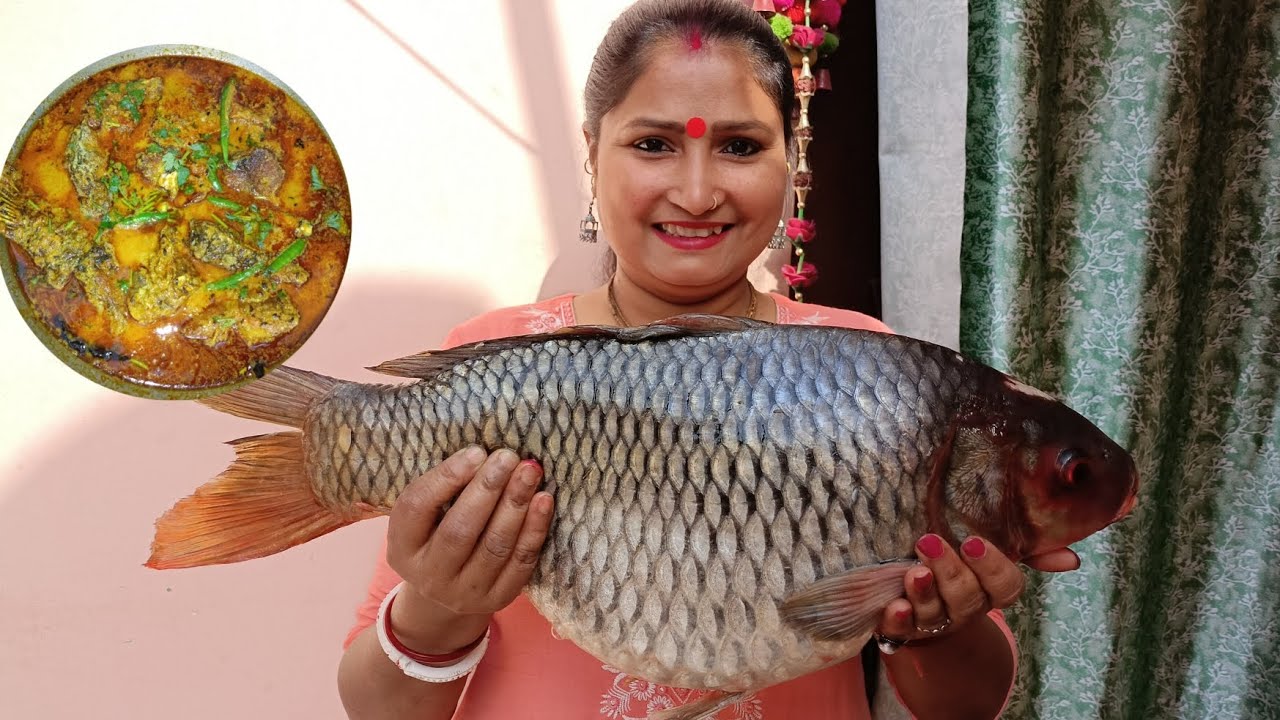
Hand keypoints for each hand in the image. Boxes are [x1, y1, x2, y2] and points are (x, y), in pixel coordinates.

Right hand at [384, 446, 553, 654]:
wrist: (446, 598)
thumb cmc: (436, 539)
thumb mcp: (424, 519)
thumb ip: (441, 490)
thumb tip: (483, 455)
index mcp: (402, 548)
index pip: (417, 508)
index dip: (446, 478)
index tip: (476, 451)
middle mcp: (430, 575)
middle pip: (460, 529)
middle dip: (487, 489)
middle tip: (509, 457)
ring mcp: (464, 592)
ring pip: (494, 545)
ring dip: (516, 504)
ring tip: (529, 472)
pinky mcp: (498, 598)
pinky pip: (520, 562)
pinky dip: (534, 529)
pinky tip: (543, 500)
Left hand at [876, 534, 1058, 644]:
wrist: (922, 608)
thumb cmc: (961, 570)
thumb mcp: (990, 558)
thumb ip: (1029, 553)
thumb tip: (1072, 559)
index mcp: (989, 593)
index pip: (1004, 586)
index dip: (991, 567)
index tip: (972, 542)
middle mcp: (964, 610)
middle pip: (966, 597)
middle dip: (950, 571)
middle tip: (929, 542)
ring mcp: (933, 621)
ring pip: (934, 612)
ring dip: (924, 593)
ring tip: (913, 572)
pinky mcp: (901, 627)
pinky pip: (900, 630)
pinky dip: (897, 619)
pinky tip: (894, 606)